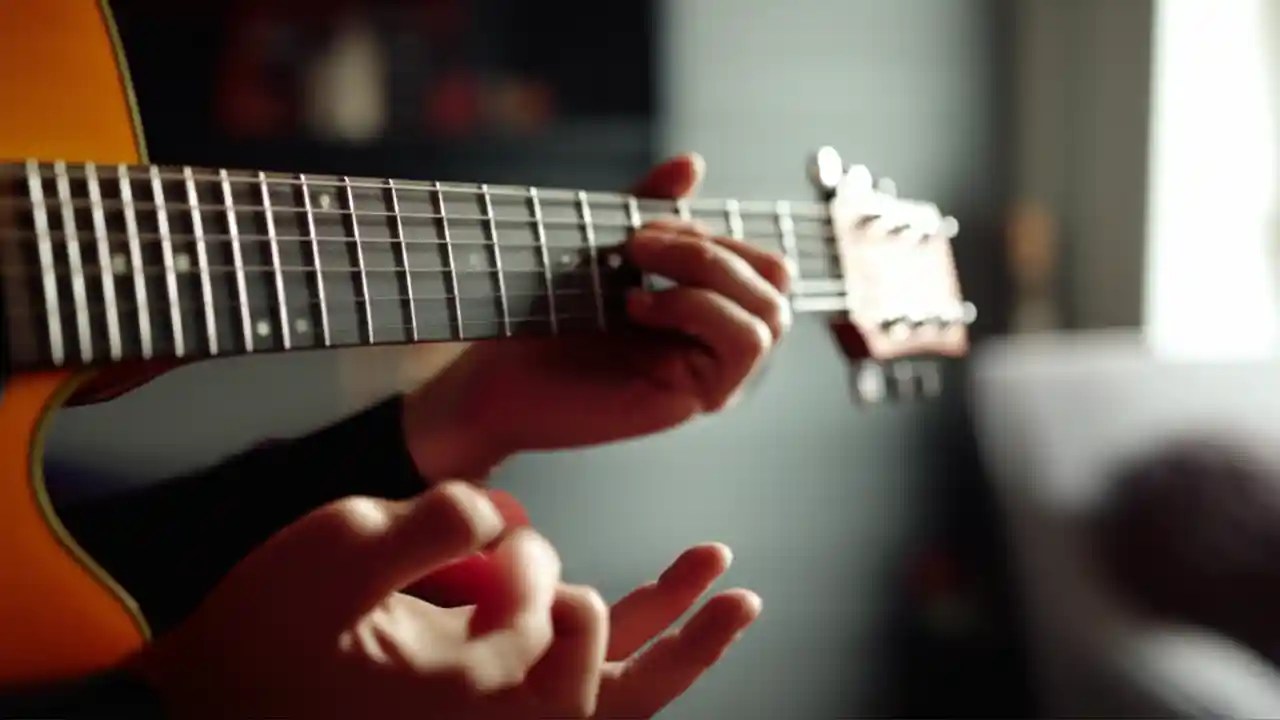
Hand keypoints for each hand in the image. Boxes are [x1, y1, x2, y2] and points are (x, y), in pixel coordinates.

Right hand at [132, 482, 758, 718]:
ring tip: (733, 595)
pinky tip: (648, 613)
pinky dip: (620, 656)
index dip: (539, 568)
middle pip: (630, 693)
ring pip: (613, 699)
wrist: (208, 703)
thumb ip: (431, 524)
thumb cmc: (262, 636)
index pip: (568, 624)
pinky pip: (571, 697)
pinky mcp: (475, 711)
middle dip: (677, 629)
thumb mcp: (336, 554)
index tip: (486, 548)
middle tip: (732, 583)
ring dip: (675, 645)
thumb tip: (502, 515)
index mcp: (478, 698)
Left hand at [402, 153, 793, 478]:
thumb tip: (692, 163)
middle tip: (637, 247)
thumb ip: (651, 210)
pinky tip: (638, 309)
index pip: (760, 260)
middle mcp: (719, 341)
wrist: (498, 379)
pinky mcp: (697, 397)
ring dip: (706, 275)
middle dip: (710, 248)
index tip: (638, 230)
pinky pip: (743, 344)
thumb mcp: (605, 250)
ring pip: (770, 314)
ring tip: (635, 276)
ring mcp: (713, 372)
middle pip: (778, 279)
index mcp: (708, 306)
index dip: (709, 232)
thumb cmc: (545, 319)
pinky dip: (696, 310)